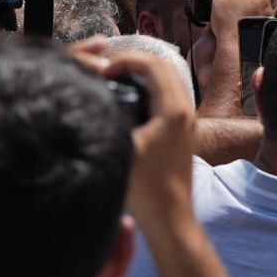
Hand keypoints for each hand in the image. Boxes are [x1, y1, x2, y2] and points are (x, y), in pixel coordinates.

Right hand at [72, 37, 197, 225]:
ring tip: (113, 81)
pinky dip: (148, 91)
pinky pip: (168, 98)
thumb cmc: (145, 187)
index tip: (101, 70)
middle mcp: (186, 111)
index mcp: (174, 110)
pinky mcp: (183, 133)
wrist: (169, 216)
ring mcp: (187, 122)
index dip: (125, 60)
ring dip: (142, 76)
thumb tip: (89, 94)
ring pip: (167, 82)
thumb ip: (109, 117)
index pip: (153, 65)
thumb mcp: (121, 148)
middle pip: (163, 68)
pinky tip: (126, 103)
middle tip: (105, 70)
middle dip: (134, 63)